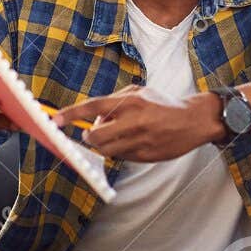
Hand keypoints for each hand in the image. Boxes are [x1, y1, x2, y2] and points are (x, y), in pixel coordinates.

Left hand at [57, 87, 222, 162]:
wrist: (194, 121)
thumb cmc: (163, 105)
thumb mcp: (139, 93)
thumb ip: (114, 103)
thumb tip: (92, 119)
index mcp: (130, 102)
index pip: (92, 107)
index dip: (71, 113)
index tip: (56, 119)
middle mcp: (133, 121)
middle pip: (95, 136)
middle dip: (89, 136)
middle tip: (93, 133)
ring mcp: (139, 141)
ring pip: (106, 150)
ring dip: (104, 145)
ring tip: (117, 136)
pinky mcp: (146, 156)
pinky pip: (121, 158)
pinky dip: (120, 151)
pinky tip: (133, 143)